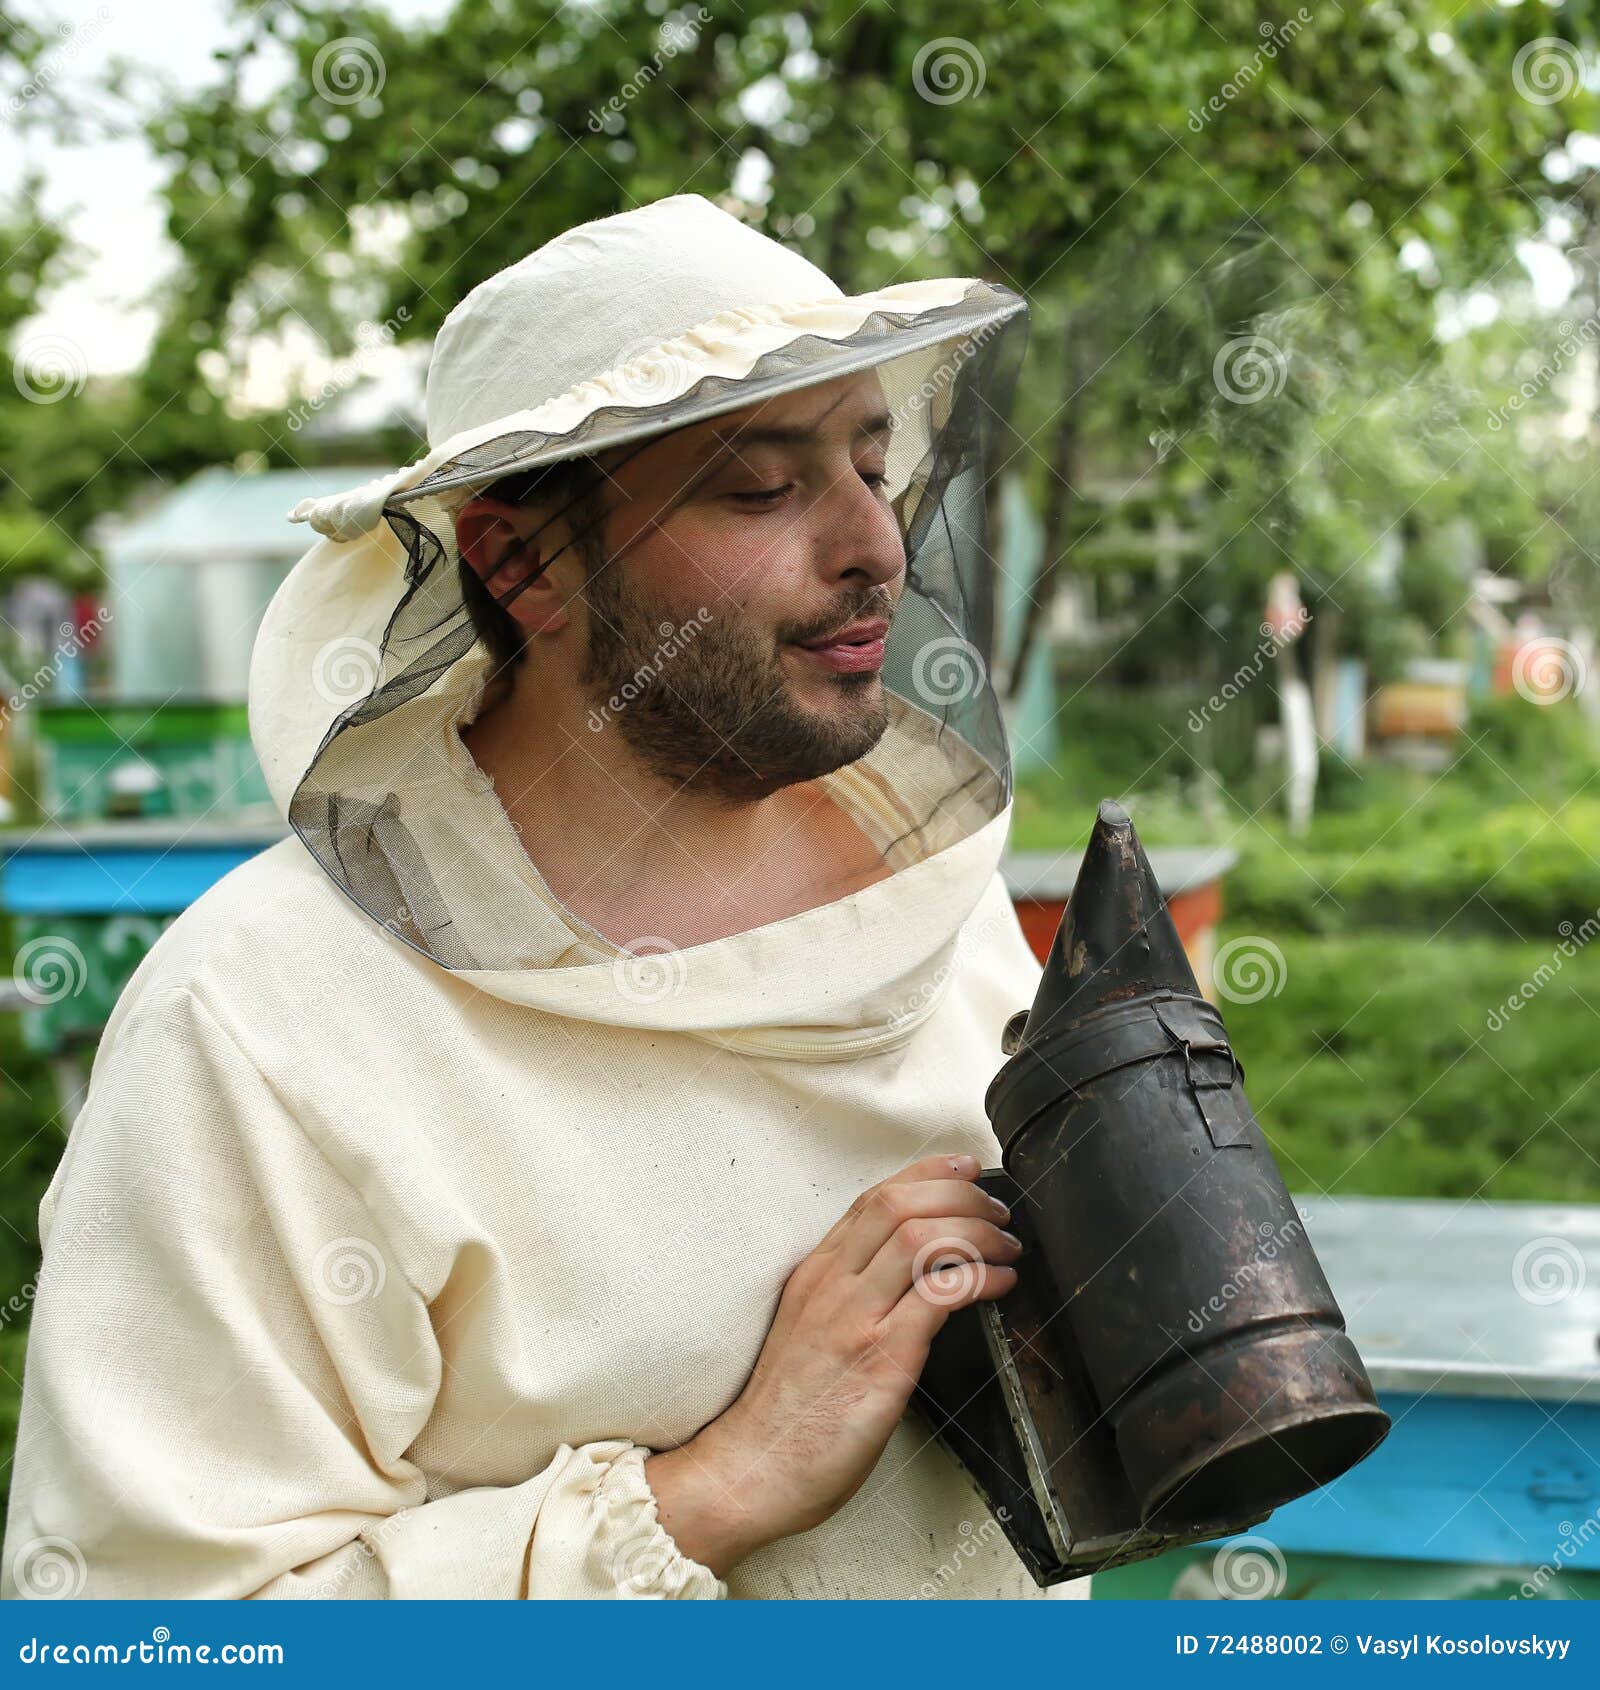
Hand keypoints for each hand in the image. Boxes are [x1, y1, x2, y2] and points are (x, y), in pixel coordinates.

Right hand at [643, 1151, 1019, 1578]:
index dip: (927, 1174)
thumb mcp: (808, 1331)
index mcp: (815, 1274)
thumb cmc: (785, 1414)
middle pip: (901, 1204)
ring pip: (924, 1237)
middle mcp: (833, 1285)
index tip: (963, 1170)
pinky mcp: (883, 1359)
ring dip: (979, 1232)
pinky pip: (941, 1295)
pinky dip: (981, 1276)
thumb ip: (848, 1296)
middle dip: (960, 1194)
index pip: (874, 1199)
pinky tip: (1001, 1283)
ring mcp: (856, 1319)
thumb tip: (908, 1276)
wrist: (751, 1471)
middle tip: (997, 1210)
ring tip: (1007, 1246)